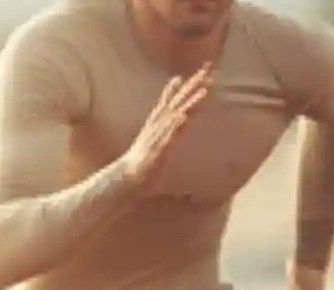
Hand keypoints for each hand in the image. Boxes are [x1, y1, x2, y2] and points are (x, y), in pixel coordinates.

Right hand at [122, 63, 213, 187]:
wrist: (126, 175)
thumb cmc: (142, 159)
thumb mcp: (156, 137)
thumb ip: (168, 126)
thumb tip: (181, 115)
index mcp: (159, 120)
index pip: (177, 98)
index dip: (191, 85)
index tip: (205, 71)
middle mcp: (158, 124)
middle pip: (179, 101)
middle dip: (193, 86)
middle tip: (208, 71)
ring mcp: (158, 135)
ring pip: (176, 115)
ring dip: (189, 102)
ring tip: (204, 91)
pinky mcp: (156, 149)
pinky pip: (167, 136)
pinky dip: (175, 125)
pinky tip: (183, 116)